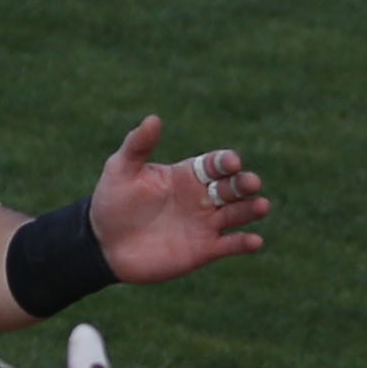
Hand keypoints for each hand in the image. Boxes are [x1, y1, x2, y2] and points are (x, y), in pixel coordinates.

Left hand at [90, 115, 268, 283]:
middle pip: (233, 187)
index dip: (225, 162)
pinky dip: (244, 243)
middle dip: (244, 183)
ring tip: (261, 206)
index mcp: (187, 175)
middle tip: (250, 183)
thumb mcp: (121, 170)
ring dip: (251, 210)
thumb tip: (153, 118)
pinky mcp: (205, 249)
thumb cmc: (112, 202)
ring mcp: (206, 223)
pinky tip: (254, 241)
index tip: (231, 162)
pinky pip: (231, 245)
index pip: (214, 164)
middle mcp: (202, 197)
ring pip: (238, 213)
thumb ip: (138, 145)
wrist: (105, 244)